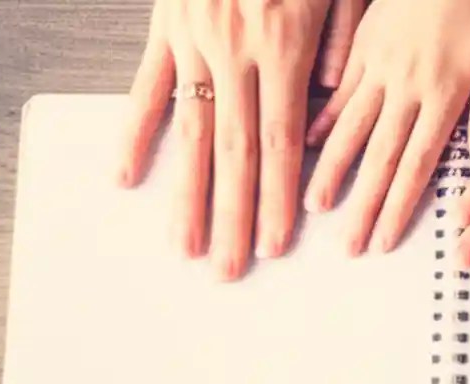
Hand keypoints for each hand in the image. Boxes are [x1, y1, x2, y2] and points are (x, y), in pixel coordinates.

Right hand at [117, 0, 364, 279]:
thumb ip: (341, 40)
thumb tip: (331, 96)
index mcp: (284, 46)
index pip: (282, 142)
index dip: (279, 197)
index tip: (279, 243)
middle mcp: (235, 51)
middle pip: (235, 151)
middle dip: (234, 216)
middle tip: (230, 270)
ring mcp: (193, 41)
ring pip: (191, 129)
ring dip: (187, 193)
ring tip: (185, 245)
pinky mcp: (164, 26)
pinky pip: (148, 86)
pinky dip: (137, 132)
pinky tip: (128, 176)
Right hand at [304, 0, 469, 255]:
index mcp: (441, 97)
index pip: (416, 164)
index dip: (397, 206)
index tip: (382, 240)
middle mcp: (404, 90)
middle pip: (380, 158)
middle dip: (363, 205)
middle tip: (347, 244)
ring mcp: (377, 70)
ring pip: (351, 130)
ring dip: (333, 171)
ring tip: (316, 206)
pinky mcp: (359, 50)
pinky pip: (338, 93)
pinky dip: (321, 121)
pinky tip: (303, 145)